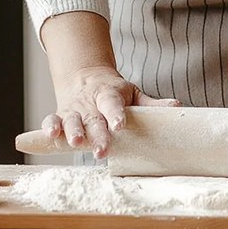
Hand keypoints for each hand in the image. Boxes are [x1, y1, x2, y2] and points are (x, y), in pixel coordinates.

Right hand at [43, 65, 178, 158]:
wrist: (85, 78)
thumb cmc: (115, 93)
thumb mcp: (133, 94)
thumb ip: (151, 104)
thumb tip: (177, 106)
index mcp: (109, 94)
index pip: (113, 103)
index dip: (116, 114)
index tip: (120, 125)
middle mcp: (90, 103)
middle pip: (93, 118)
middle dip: (96, 134)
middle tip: (101, 150)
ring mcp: (74, 109)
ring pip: (71, 120)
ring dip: (72, 131)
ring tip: (75, 143)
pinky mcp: (60, 116)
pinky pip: (52, 120)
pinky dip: (49, 127)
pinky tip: (50, 136)